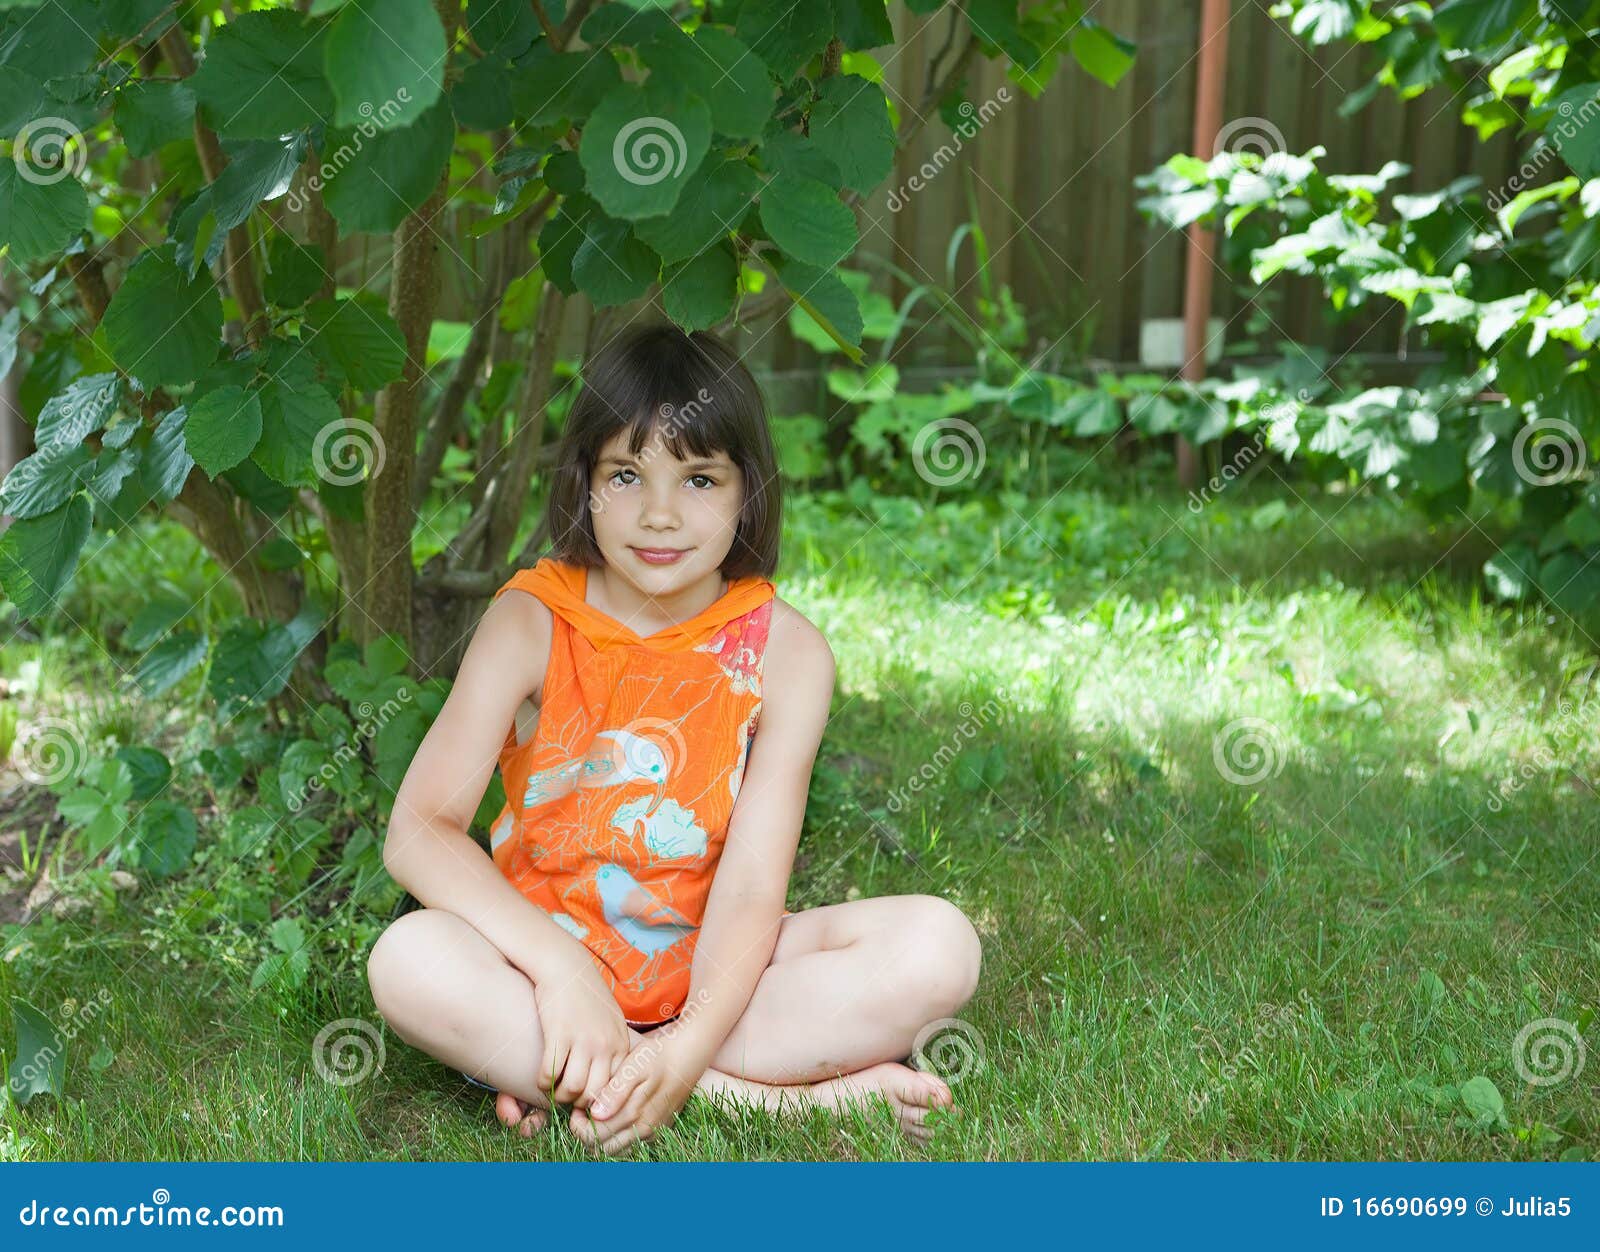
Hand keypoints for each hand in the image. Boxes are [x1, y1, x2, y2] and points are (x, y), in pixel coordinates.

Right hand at [529, 953, 631, 1109]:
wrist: (565, 966)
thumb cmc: (585, 995)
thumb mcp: (610, 1020)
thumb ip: (612, 1047)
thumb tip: (609, 1078)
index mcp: (620, 1044)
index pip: (614, 1088)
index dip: (596, 1099)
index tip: (583, 1099)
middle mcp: (605, 1044)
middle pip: (593, 1094)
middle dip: (577, 1103)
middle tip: (565, 1098)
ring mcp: (583, 1040)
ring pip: (571, 1089)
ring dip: (558, 1096)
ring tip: (553, 1090)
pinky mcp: (559, 1034)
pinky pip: (549, 1074)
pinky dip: (542, 1083)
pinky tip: (540, 1077)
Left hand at [570, 1031, 703, 1155]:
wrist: (687, 1056)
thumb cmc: (657, 1056)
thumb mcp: (633, 1067)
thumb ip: (614, 1092)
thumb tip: (596, 1114)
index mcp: (633, 1114)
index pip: (593, 1137)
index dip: (578, 1126)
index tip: (577, 1108)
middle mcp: (642, 1130)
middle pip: (602, 1150)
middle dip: (587, 1135)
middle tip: (584, 1112)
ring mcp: (651, 1133)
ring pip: (615, 1152)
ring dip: (601, 1140)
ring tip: (598, 1116)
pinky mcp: (658, 1131)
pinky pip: (631, 1147)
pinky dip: (617, 1139)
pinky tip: (615, 1119)